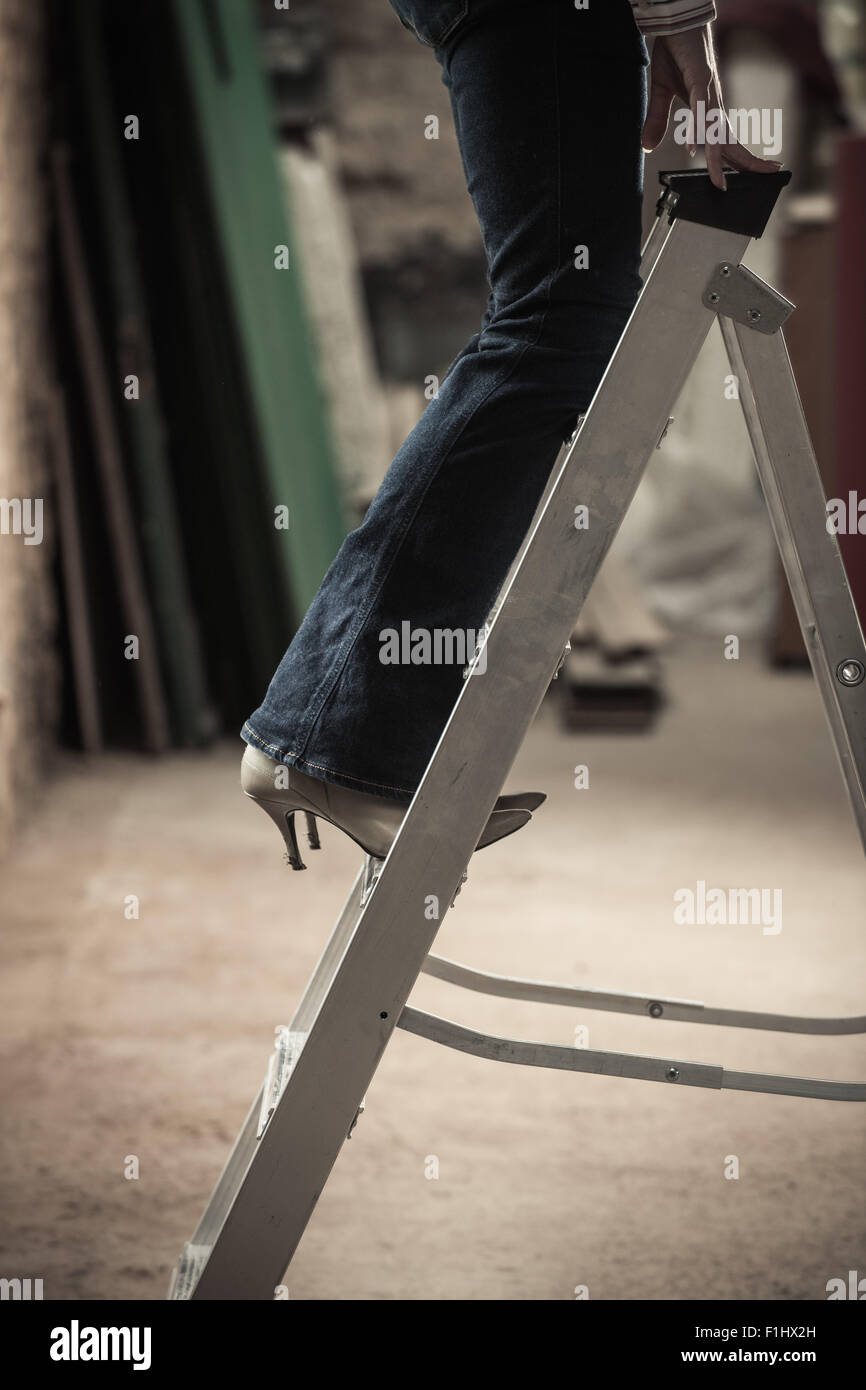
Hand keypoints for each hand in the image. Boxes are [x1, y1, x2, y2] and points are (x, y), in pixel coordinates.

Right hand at [641, 26, 782, 189]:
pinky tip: (694, 147)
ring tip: (722, 180)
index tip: (752, 173)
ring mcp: (708, 92)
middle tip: (771, 174)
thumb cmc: (675, 51)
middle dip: (748, 160)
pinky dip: (696, 128)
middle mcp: (712, 103)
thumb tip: (648, 146)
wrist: (678, 21)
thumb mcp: (662, 90)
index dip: (738, 158)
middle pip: (730, 139)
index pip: (724, 139)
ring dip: (719, 157)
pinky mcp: (699, 77)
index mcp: (707, 109)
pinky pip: (698, 108)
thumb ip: (658, 119)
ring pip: (715, 130)